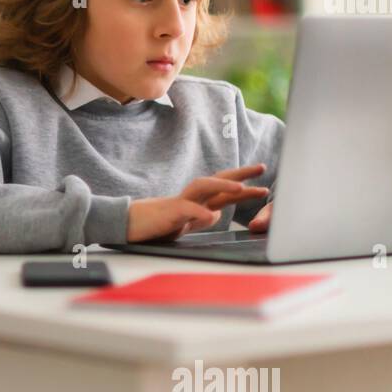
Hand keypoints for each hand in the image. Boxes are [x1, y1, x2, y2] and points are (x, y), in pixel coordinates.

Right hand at [126, 164, 269, 242]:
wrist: (128, 224)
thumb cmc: (155, 224)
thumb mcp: (183, 224)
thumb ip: (200, 218)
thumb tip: (216, 214)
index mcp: (196, 201)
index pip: (223, 189)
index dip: (243, 184)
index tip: (262, 184)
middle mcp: (191, 198)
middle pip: (218, 180)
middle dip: (241, 174)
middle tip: (262, 167)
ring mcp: (180, 203)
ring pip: (203, 187)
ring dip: (223, 186)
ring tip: (242, 189)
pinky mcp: (169, 213)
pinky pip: (187, 210)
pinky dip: (200, 213)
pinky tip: (212, 216)